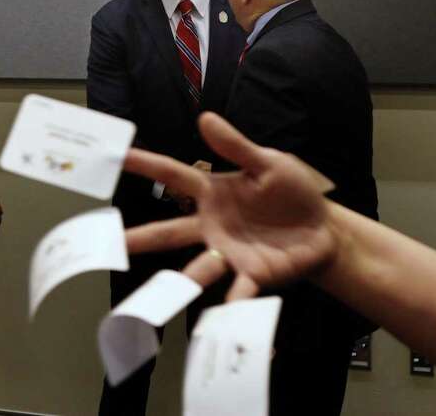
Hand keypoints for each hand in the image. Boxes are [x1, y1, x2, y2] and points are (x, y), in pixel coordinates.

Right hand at [124, 113, 336, 299]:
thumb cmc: (291, 192)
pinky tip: (225, 318)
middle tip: (111, 245)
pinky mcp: (254, 274)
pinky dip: (233, 306)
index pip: (173, 176)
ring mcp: (231, 253)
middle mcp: (213, 226)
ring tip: (161, 297)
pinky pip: (241, 292)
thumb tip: (204, 117)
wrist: (324, 228)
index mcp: (214, 194)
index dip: (145, 165)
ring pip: (199, 268)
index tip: (116, 156)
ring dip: (182, 282)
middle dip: (140, 239)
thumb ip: (236, 146)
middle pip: (170, 232)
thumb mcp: (267, 162)